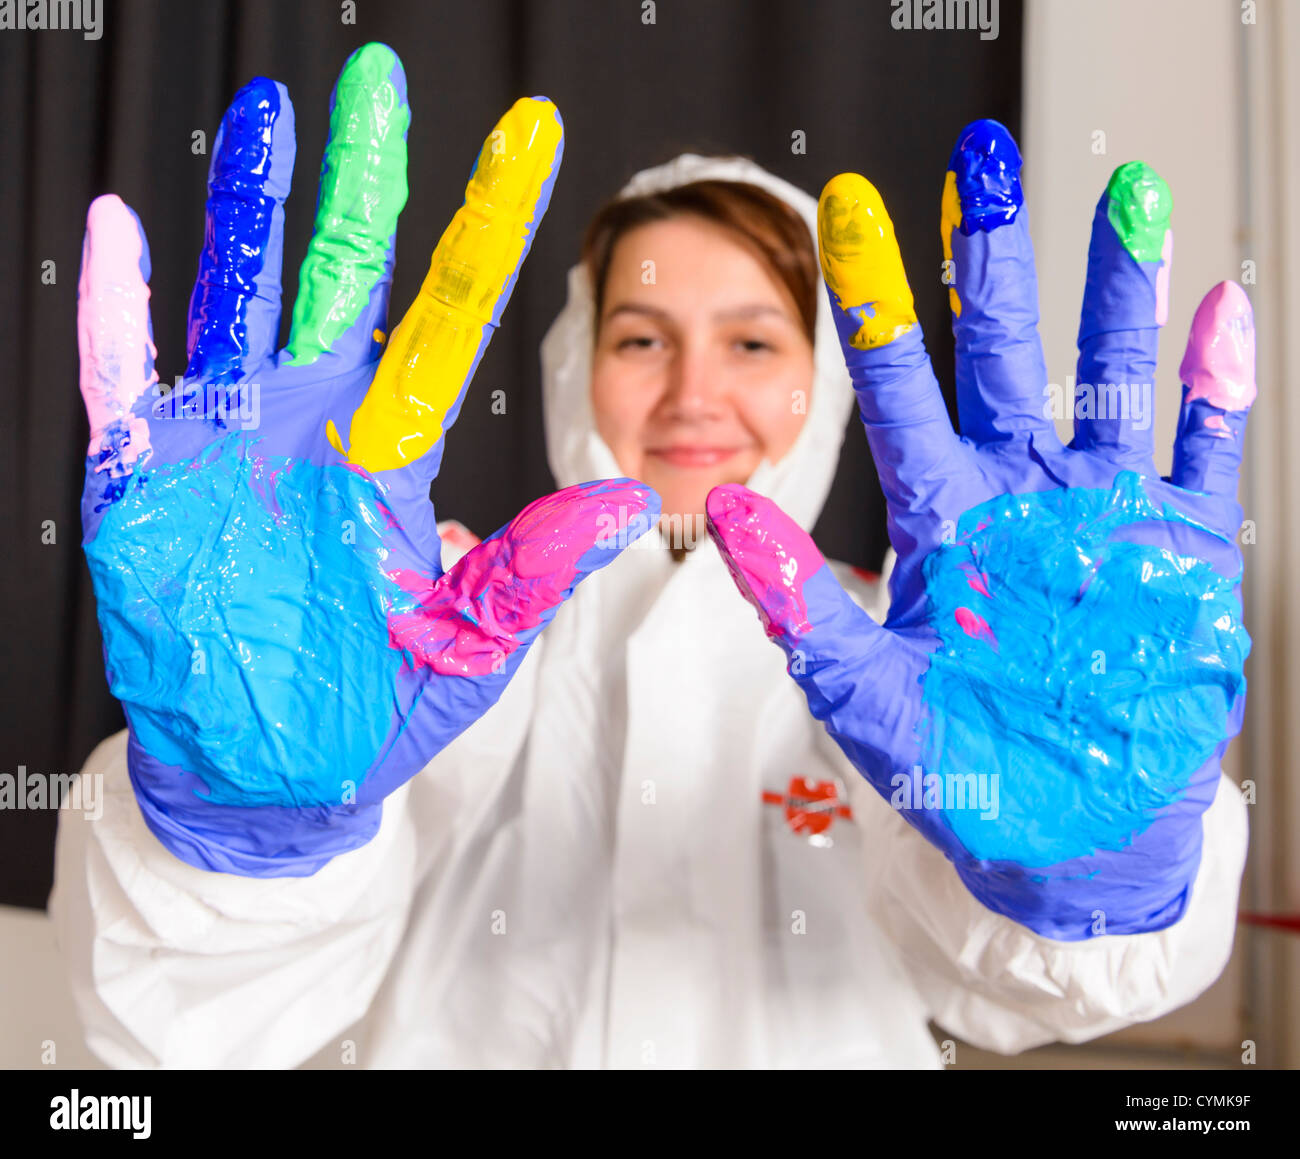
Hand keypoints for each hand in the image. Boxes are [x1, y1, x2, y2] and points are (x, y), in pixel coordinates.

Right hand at [78, 44, 656, 874]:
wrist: (270, 775)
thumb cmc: (372, 711)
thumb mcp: (468, 644)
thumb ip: (530, 573)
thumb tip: (622, 507)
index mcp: (392, 455)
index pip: (448, 323)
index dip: (485, 234)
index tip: (530, 145)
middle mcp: (312, 426)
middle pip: (342, 280)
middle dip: (363, 183)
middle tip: (382, 84)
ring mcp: (228, 441)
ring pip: (235, 299)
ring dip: (244, 211)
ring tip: (265, 118)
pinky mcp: (149, 478)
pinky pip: (124, 376)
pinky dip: (118, 308)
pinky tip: (120, 226)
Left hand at [706, 120, 1251, 938]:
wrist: (1064, 829)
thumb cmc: (959, 767)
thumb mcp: (864, 694)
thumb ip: (802, 608)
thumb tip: (730, 514)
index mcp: (937, 519)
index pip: (895, 392)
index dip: (873, 304)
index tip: (849, 213)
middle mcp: (1016, 495)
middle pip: (999, 355)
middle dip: (991, 260)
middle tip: (982, 158)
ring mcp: (1100, 514)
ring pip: (1108, 380)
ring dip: (1117, 293)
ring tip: (1125, 196)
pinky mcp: (1178, 549)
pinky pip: (1202, 453)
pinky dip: (1214, 388)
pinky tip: (1222, 314)